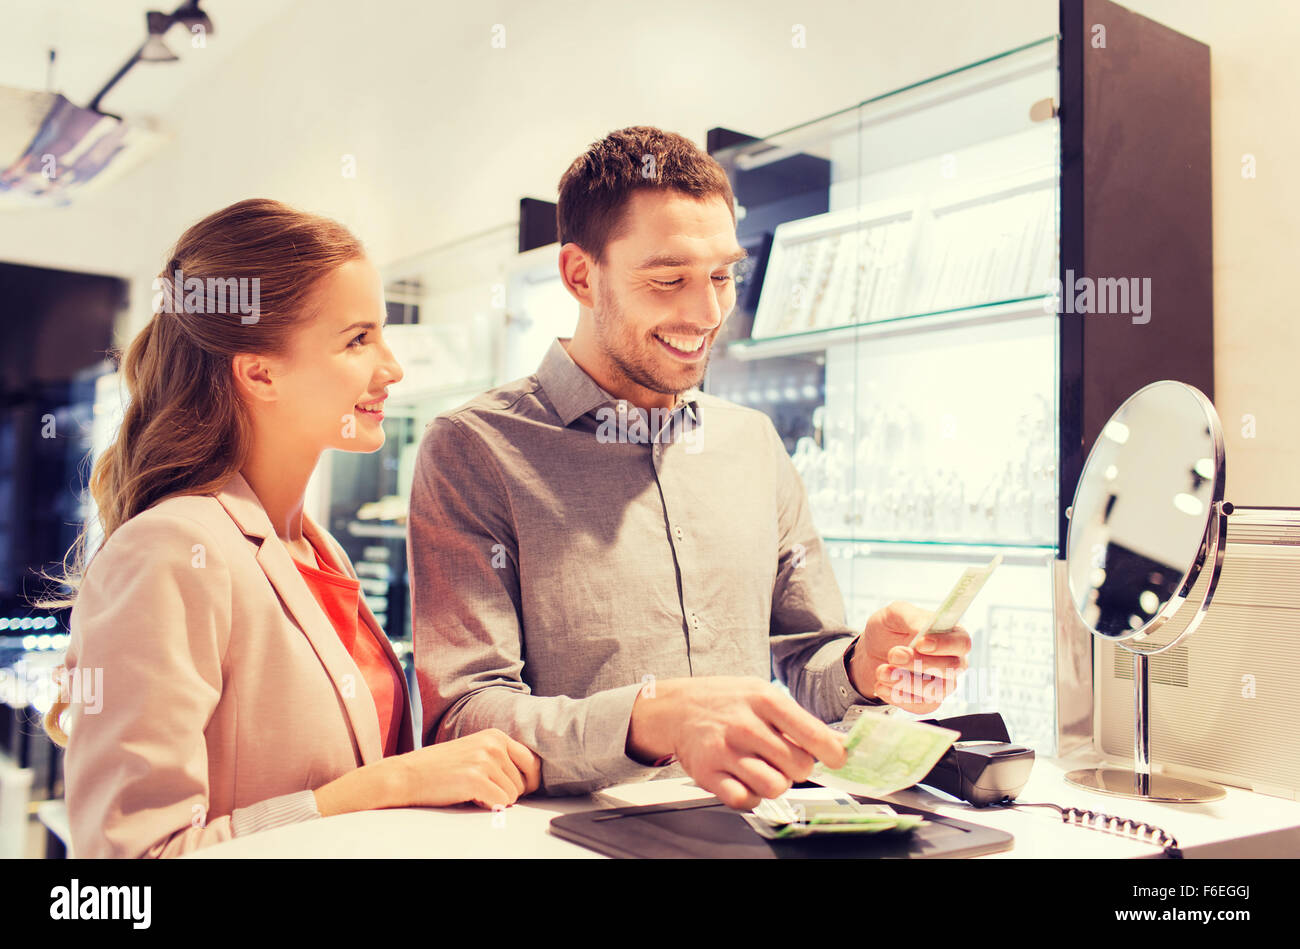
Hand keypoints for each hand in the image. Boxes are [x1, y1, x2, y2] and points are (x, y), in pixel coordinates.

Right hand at [397, 728, 540, 809]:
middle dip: (509, 792)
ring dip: (496, 799)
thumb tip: (531, 779)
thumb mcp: (475, 751)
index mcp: (495, 735)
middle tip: (487, 791)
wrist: (408, 775)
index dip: (529, 780)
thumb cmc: (441, 767)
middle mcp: (493, 744)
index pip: (532, 761)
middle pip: (524, 782)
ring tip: (473, 791)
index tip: (519, 789)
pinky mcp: (476, 779)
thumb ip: (501, 758)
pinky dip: (489, 806)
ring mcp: (485, 761)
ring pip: (513, 795)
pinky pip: (501, 803)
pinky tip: (470, 797)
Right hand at [627, 677, 847, 810]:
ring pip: (775, 787)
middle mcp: (745, 725)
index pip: (814, 735)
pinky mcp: (708, 774)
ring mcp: (724, 751)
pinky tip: (747, 780)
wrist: (677, 708)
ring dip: (777, 783)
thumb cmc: (728, 702)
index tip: (834, 759)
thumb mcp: (764, 696)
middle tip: (787, 759)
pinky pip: (745, 800)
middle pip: (799, 766)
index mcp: (765, 700)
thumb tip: (843, 744)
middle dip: (800, 768)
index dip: (832, 754)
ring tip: (767, 769)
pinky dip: (751, 796)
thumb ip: (802, 721)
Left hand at [849, 601, 970, 713]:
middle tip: (894, 654)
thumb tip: (924, 627)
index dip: (944, 644)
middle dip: (919, 662)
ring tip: (881, 670)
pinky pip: (920, 705)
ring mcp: (942, 684)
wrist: (871, 654)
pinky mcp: (927, 702)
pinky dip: (898, 697)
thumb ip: (911, 616)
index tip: (920, 643)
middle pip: (951, 668)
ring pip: (935, 690)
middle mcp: (952, 662)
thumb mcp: (894, 615)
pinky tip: (881, 686)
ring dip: (904, 681)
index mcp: (950, 635)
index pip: (962, 642)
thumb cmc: (889, 631)